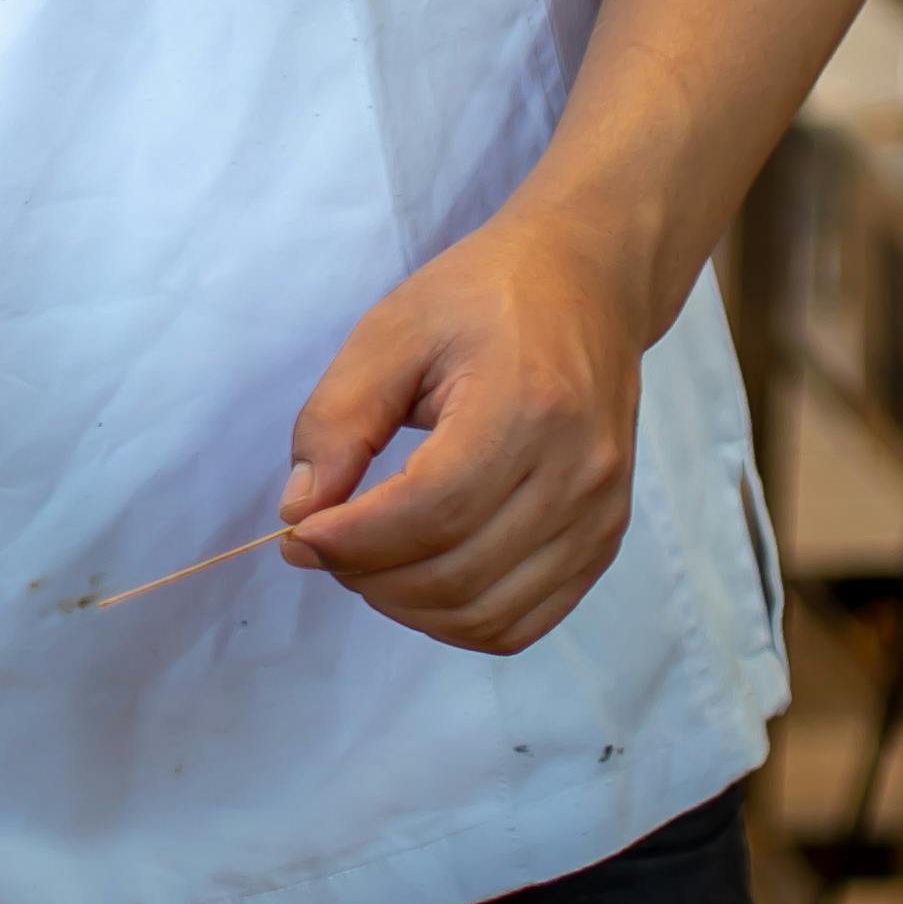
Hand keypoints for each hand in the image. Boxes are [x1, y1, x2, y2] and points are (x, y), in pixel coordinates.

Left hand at [279, 201, 649, 654]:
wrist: (584, 282)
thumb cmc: (482, 295)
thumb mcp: (392, 331)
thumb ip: (338, 419)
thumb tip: (301, 514)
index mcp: (527, 406)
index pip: (430, 511)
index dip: (354, 541)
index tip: (298, 534)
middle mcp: (577, 472)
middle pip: (456, 574)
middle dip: (369, 576)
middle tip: (322, 544)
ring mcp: (600, 515)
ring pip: (488, 616)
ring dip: (408, 608)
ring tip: (366, 562)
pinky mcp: (604, 541)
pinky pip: (524, 621)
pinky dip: (459, 621)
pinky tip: (419, 581)